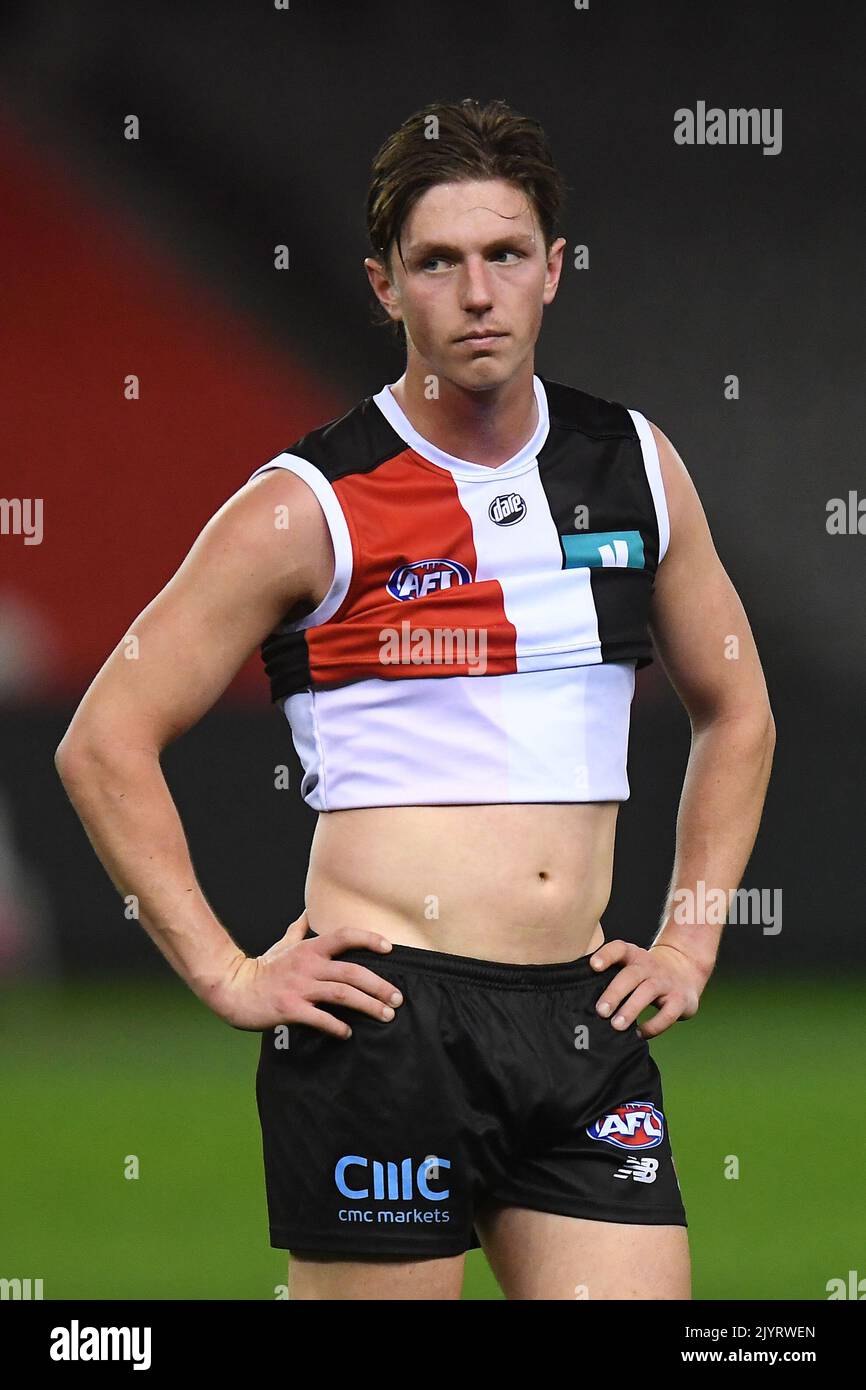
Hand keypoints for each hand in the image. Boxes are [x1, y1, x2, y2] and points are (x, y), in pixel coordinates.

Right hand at [212, 909, 402, 1037]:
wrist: (233, 990)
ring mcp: (299, 987)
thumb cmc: (261, 968)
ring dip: (368, 1005)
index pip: (344, 936)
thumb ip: (298, 930)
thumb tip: (308, 913)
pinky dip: (337, 1026)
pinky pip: (320, 1018)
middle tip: (398, 998)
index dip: (369, 939)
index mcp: (309, 949)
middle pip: (352, 972)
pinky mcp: (290, 1009)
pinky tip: (348, 1033)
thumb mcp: (281, 945)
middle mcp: (308, 965)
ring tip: (386, 1015)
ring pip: (342, 994)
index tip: (389, 948)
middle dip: (379, 985)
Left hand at [589, 939, 708, 1038]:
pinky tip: (640, 1034)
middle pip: (631, 975)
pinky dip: (654, 1026)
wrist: (685, 970)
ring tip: (616, 1025)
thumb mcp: (630, 966)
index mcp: (634, 956)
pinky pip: (668, 1013)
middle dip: (614, 993)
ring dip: (631, 1009)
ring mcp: (666, 982)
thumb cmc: (645, 974)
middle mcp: (650, 966)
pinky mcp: (680, 999)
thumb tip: (579, 1000)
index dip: (606, 955)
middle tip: (600, 1011)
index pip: (619, 949)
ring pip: (648, 992)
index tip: (593, 966)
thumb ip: (610, 976)